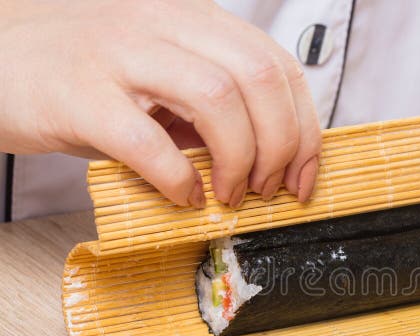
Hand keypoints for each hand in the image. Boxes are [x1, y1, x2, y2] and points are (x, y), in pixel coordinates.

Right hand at [0, 0, 321, 206]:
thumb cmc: (90, 76)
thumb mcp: (163, 77)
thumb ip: (216, 104)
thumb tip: (274, 159)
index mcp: (193, 19)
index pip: (277, 65)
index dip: (305, 128)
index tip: (304, 176)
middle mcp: (163, 23)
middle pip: (258, 78)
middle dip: (281, 146)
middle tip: (267, 189)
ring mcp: (119, 54)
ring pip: (216, 99)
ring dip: (238, 161)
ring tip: (229, 195)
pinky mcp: (78, 94)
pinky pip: (148, 141)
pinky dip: (179, 178)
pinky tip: (183, 196)